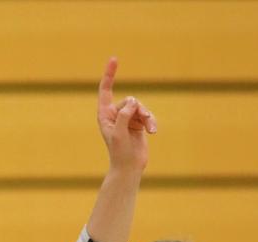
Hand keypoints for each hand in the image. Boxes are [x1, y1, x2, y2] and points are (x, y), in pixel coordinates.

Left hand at [97, 57, 156, 173]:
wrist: (129, 166)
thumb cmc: (119, 152)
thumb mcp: (119, 133)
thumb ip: (124, 115)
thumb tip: (133, 101)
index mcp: (104, 115)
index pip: (106, 90)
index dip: (109, 74)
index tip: (114, 59)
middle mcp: (115, 114)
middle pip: (129, 100)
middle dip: (137, 109)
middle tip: (141, 120)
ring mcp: (127, 119)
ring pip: (140, 107)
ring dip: (147, 117)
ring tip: (150, 129)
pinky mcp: (138, 124)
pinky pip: (147, 116)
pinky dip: (151, 122)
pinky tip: (153, 132)